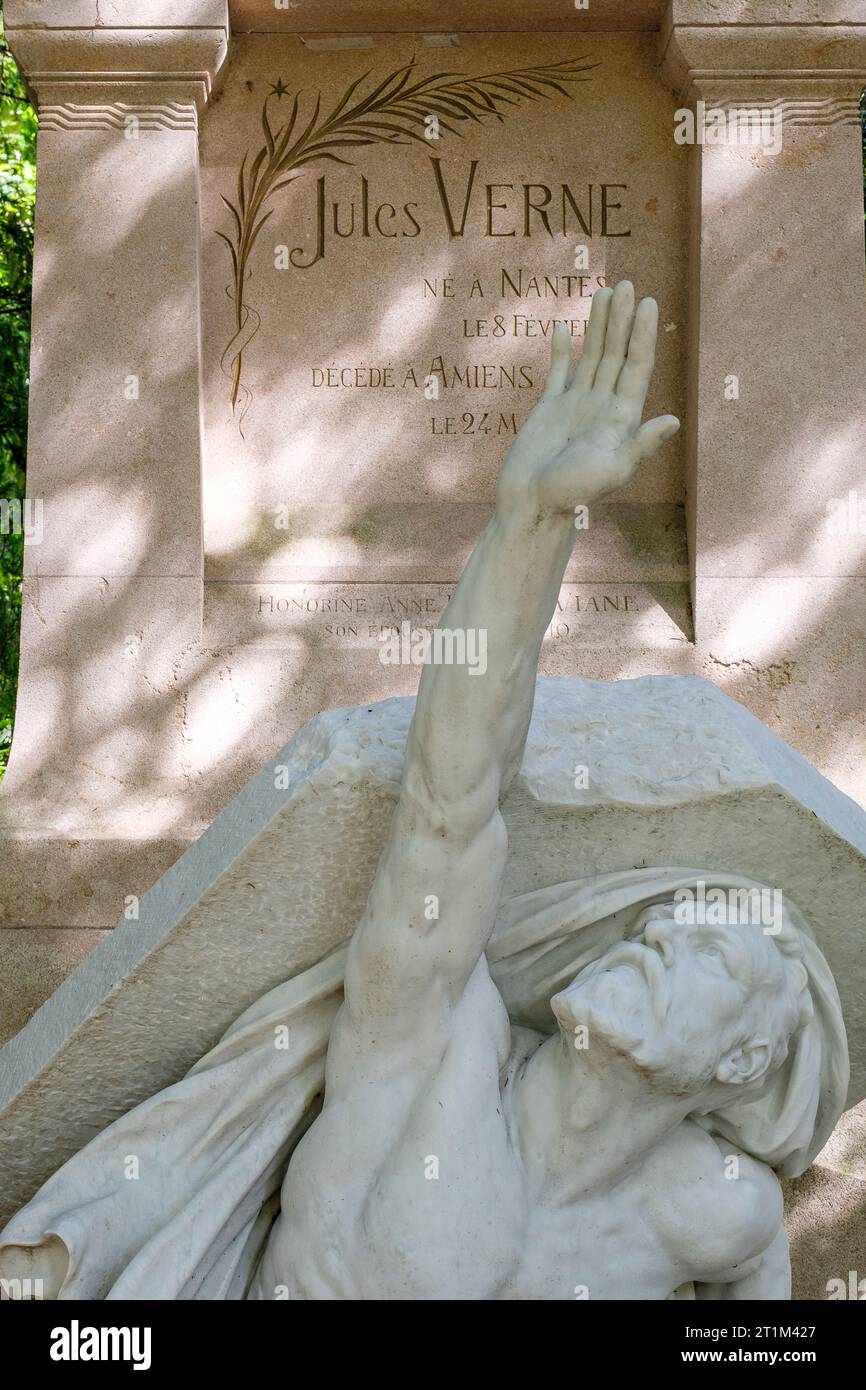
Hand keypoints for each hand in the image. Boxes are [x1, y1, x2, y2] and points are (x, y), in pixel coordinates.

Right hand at [496, 280, 678, 515]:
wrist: (532, 506)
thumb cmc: (572, 494)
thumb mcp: (613, 471)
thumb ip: (641, 445)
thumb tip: (674, 420)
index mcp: (621, 418)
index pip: (637, 367)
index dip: (643, 335)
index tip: (648, 304)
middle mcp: (602, 406)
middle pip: (617, 354)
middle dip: (622, 320)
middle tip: (627, 285)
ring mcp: (576, 406)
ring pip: (591, 356)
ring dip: (599, 326)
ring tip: (604, 293)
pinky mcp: (549, 410)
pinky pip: (558, 372)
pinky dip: (561, 350)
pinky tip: (563, 328)